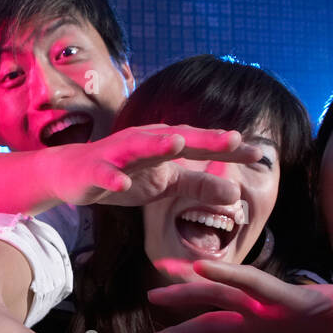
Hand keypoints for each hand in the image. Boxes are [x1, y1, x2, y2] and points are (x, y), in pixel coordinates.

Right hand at [45, 125, 261, 208]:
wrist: (73, 176)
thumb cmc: (124, 175)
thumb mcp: (166, 183)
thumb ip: (197, 186)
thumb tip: (234, 194)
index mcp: (164, 144)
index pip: (202, 144)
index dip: (229, 149)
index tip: (258, 154)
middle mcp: (144, 141)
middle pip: (178, 138)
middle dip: (204, 138)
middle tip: (231, 138)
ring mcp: (118, 154)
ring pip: (140, 146)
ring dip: (157, 144)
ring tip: (176, 143)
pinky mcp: (96, 169)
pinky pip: (105, 173)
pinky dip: (113, 177)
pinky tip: (123, 184)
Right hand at [147, 260, 332, 332]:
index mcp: (284, 296)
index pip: (252, 282)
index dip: (227, 274)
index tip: (198, 268)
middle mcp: (261, 306)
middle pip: (218, 296)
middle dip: (186, 295)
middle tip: (155, 294)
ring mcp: (254, 323)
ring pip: (212, 325)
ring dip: (183, 332)